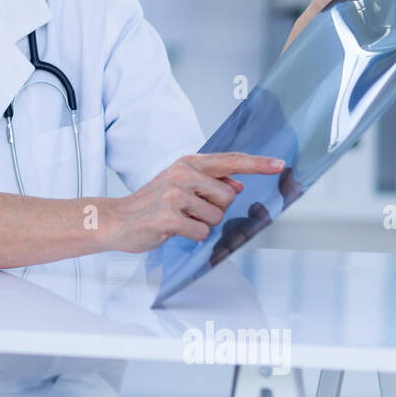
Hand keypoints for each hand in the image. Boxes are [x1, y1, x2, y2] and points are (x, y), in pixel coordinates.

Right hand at [106, 152, 284, 252]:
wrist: (116, 220)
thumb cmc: (150, 204)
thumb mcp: (179, 185)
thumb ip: (209, 183)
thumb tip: (237, 185)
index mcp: (187, 164)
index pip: (230, 160)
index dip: (257, 164)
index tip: (279, 164)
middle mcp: (182, 174)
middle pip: (227, 197)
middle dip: (214, 209)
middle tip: (189, 210)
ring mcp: (175, 195)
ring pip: (215, 217)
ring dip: (201, 224)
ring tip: (179, 220)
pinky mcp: (169, 217)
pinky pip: (201, 232)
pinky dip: (191, 236)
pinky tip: (173, 230)